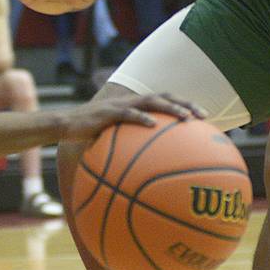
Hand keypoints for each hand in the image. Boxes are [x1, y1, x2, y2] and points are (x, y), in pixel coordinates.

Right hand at [59, 95, 203, 143]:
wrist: (65, 125)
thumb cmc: (90, 135)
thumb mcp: (114, 141)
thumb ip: (131, 149)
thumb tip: (148, 173)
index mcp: (135, 106)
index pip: (165, 100)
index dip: (184, 105)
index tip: (204, 117)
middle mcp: (131, 101)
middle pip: (165, 96)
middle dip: (186, 104)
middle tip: (204, 116)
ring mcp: (120, 105)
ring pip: (151, 101)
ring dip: (171, 108)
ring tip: (186, 118)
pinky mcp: (107, 112)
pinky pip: (128, 114)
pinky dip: (141, 118)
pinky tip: (153, 125)